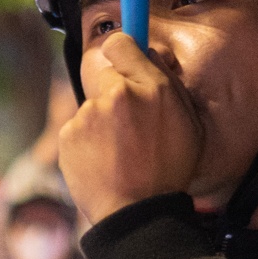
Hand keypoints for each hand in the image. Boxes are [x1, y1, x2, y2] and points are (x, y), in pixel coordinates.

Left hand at [58, 32, 203, 223]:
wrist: (137, 214)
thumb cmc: (168, 172)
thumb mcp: (189, 125)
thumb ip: (169, 84)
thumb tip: (150, 55)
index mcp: (152, 87)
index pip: (121, 43)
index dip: (122, 52)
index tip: (122, 59)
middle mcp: (118, 93)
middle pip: (106, 77)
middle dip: (115, 94)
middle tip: (129, 126)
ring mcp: (89, 114)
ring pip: (93, 108)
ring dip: (102, 124)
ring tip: (120, 154)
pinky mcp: (68, 134)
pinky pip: (78, 130)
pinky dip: (87, 143)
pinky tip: (104, 163)